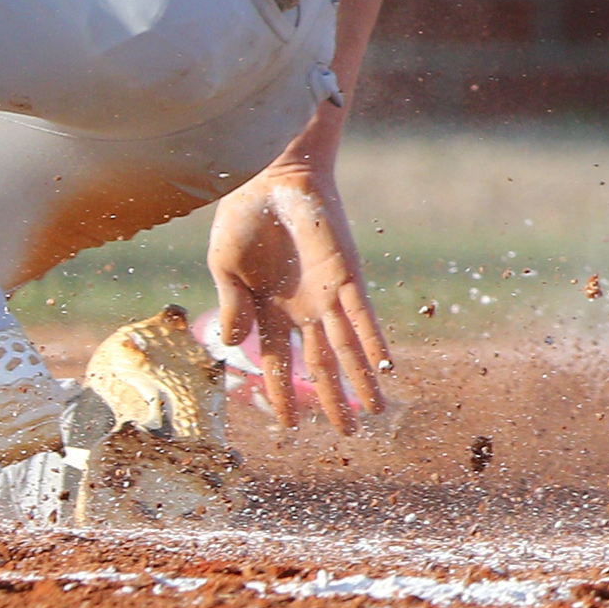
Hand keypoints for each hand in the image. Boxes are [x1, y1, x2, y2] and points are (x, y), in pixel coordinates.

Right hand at [206, 160, 391, 433]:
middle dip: (332, 398)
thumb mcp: (224, 265)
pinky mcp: (346, 274)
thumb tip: (230, 347)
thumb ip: (230, 304)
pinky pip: (362, 314)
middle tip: (346, 434)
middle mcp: (301, 307)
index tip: (286, 426)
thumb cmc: (242, 214)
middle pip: (319, 362)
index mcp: (268, 306)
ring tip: (373, 411)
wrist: (269, 172)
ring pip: (346, 347)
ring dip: (360, 378)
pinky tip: (384, 364)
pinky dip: (373, 340)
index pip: (275, 359)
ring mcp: (326, 293)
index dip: (279, 391)